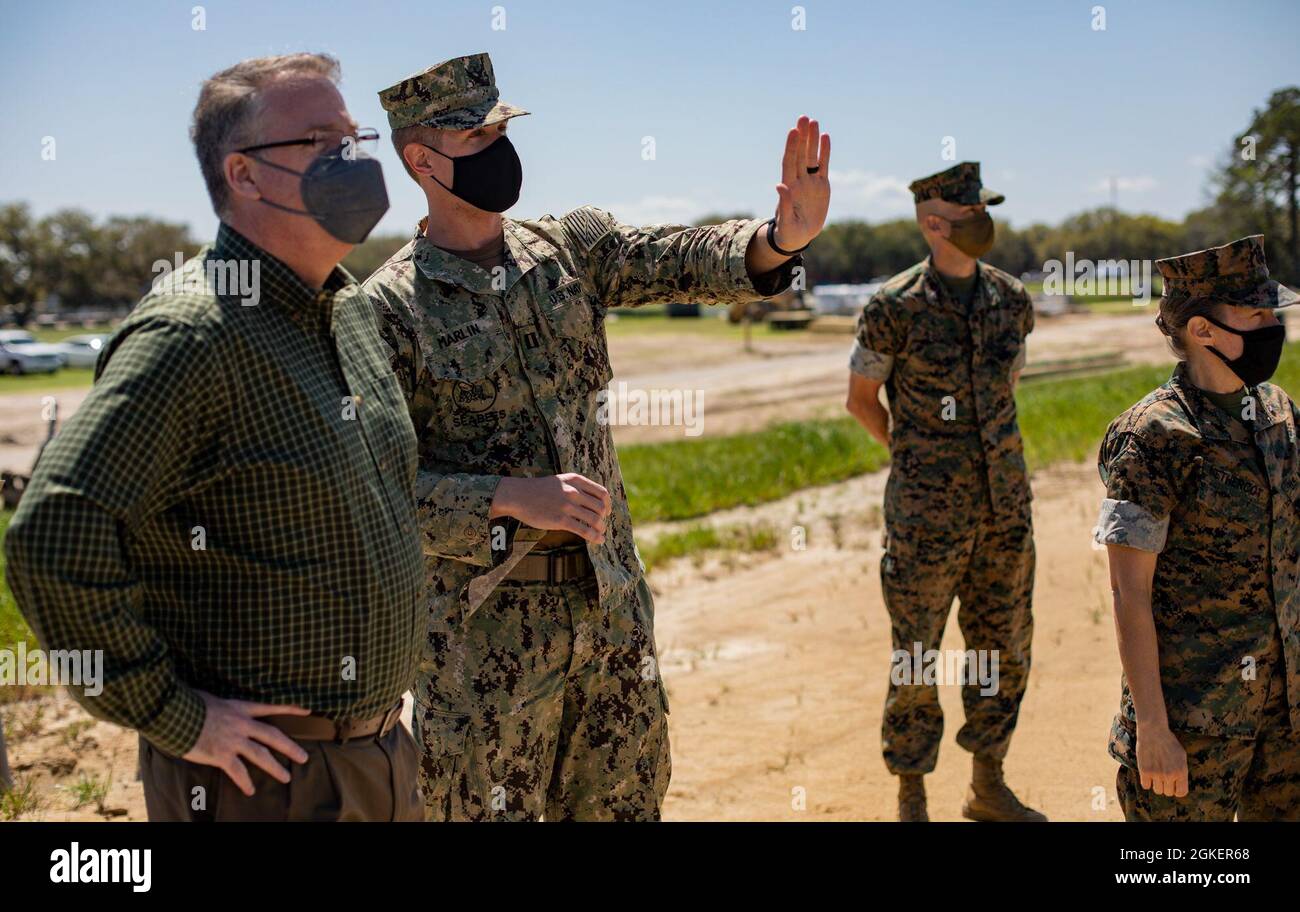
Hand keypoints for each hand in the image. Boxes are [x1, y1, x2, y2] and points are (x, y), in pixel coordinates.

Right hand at [182, 691, 310, 795]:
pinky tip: (250, 790)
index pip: (271, 707)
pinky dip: (245, 781)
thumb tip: (217, 706)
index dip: (290, 709)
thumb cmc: (188, 703)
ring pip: (261, 755)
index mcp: (240, 708)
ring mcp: (233, 740)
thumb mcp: (211, 698)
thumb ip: (220, 705)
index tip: (307, 711)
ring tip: (286, 776)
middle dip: (290, 747)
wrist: (175, 714)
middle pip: (273, 736)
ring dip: (275, 767)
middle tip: (304, 757)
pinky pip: (237, 771)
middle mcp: (241, 724)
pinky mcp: (221, 755)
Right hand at [491, 473, 610, 543]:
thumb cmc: (539, 490)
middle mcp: (573, 491)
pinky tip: (598, 541)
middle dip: (603, 518)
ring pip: (594, 520)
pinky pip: (584, 530)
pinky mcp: (561, 520)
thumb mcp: (561, 481)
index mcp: (575, 480)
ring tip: (600, 534)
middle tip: (601, 525)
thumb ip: (577, 487)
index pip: (602, 493)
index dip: (607, 504)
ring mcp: (567, 506)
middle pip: (600, 507)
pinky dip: (595, 537)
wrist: (518, 495)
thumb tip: (594, 501)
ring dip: (600, 528)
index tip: (606, 512)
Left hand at [772, 115, 830, 251]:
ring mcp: (810, 181)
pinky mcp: (821, 185)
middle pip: (800, 154)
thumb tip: (780, 186)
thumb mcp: (786, 222)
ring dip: (812, 140)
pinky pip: (823, 165)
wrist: (798, 237)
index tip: (793, 131)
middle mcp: (799, 180)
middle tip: (804, 118)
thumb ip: (784, 204)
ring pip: (811, 156)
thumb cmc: (788, 232)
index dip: (791, 147)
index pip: (789, 162)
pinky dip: (824, 152)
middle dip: (802, 137)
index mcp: (789, 187)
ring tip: (814, 122)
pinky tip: (825, 137)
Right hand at [1135, 723, 1187, 797]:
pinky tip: (1147, 773)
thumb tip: (1178, 785)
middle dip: (1166, 786)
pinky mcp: (1144, 771)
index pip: (1181, 792)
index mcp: (1181, 771)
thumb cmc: (1169, 742)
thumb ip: (1181, 771)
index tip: (1173, 785)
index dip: (1177, 790)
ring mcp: (1157, 774)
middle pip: (1168, 792)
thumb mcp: (1182, 756)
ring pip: (1157, 790)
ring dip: (1156, 784)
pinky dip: (1146, 781)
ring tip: (1155, 773)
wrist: (1153, 731)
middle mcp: (1170, 775)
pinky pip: (1146, 786)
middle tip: (1163, 776)